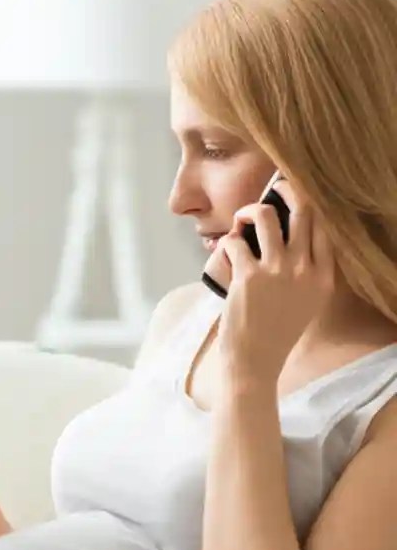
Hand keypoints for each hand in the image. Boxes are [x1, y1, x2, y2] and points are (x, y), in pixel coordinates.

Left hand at [213, 177, 337, 390]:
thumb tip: (290, 237)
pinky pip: (233, 242)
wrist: (256, 360)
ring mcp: (278, 271)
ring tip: (241, 220)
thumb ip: (306, 271)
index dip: (310, 204)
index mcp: (324, 276)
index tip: (297, 194)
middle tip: (272, 189)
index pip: (325, 226)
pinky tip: (224, 252)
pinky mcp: (249, 276)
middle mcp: (306, 269)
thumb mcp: (306, 301)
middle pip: (303, 211)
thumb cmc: (275, 331)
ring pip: (265, 217)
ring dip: (248, 212)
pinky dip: (225, 243)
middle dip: (285, 191)